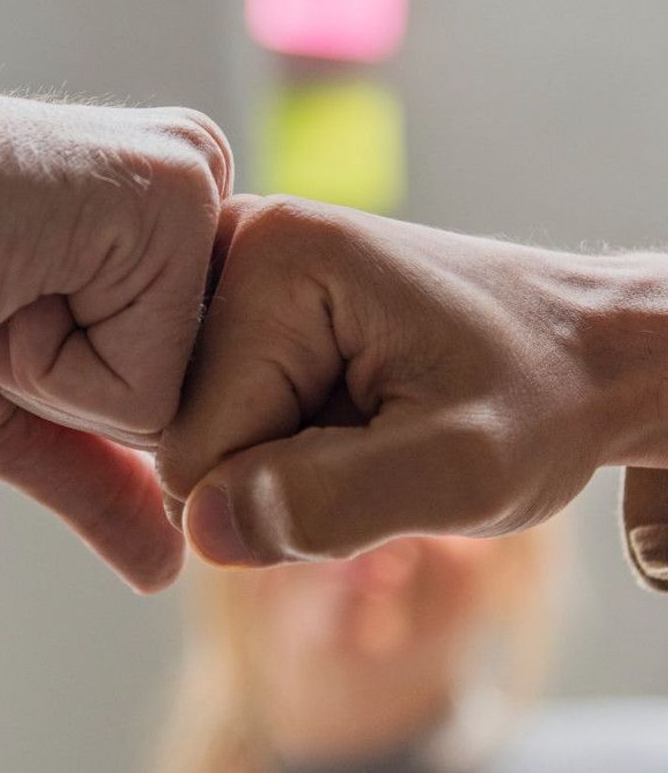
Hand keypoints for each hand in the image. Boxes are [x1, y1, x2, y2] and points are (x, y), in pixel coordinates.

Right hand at [0, 92, 231, 590]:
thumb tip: (167, 567)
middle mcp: (202, 184)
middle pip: (204, 401)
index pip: (195, 392)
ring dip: (61, 381)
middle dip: (83, 395)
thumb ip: (99, 476)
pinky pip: (151, 387)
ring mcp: (194, 183)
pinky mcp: (173, 193)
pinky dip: (53, 370)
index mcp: (167, 222)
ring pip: (181, 401)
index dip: (86, 401)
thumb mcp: (5, 406)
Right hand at [159, 196, 667, 565]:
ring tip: (370, 429)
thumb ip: (332, 501)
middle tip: (378, 449)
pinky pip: (220, 412)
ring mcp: (241, 269)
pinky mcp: (252, 300)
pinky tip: (348, 415)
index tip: (374, 466)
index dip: (276, 497)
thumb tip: (201, 528)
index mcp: (276, 260)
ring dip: (280, 462)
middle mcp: (241, 244)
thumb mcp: (463, 470)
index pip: (192, 447)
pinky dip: (281, 441)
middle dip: (275, 476)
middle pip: (185, 434)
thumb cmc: (542, 400)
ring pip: (199, 431)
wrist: (587, 351)